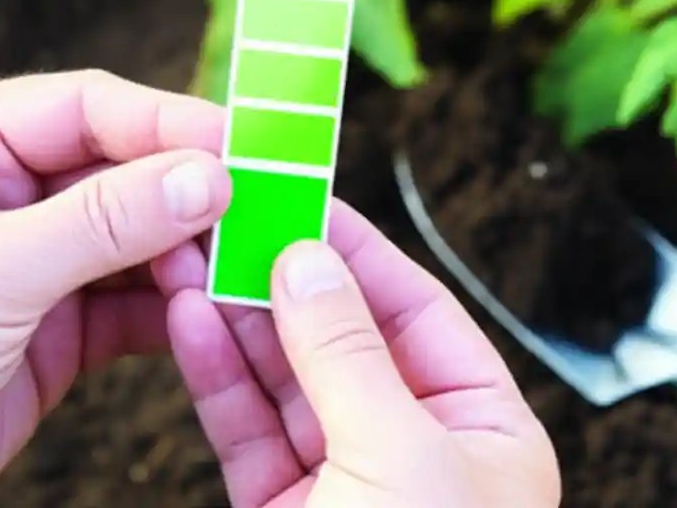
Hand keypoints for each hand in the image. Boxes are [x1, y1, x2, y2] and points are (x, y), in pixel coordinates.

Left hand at [0, 70, 231, 505]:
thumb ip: (105, 220)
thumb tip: (206, 176)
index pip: (89, 107)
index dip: (169, 122)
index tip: (241, 148)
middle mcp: (5, 197)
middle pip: (126, 171)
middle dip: (190, 192)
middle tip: (259, 210)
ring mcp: (35, 267)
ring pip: (140, 240)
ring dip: (190, 254)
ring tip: (237, 268)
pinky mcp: (56, 333)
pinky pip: (134, 305)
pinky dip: (175, 309)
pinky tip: (206, 312)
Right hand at [167, 201, 560, 507]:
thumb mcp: (399, 461)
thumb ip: (351, 357)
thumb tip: (312, 261)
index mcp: (485, 431)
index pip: (421, 313)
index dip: (360, 252)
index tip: (303, 197)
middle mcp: (420, 450)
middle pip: (348, 338)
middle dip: (287, 276)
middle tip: (232, 215)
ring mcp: (349, 483)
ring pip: (290, 380)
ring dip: (241, 316)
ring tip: (194, 254)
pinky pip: (252, 431)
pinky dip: (220, 376)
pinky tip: (191, 321)